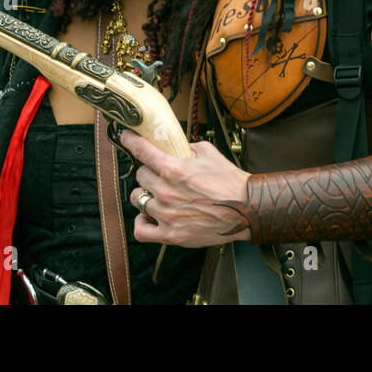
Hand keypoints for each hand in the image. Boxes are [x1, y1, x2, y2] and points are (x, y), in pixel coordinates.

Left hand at [122, 129, 252, 247]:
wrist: (246, 208)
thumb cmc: (229, 181)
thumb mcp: (208, 152)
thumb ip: (186, 148)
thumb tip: (174, 146)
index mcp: (174, 168)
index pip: (141, 151)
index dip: (130, 140)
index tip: (126, 137)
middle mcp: (166, 191)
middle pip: (140, 176)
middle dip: (149, 172)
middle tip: (161, 174)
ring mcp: (166, 214)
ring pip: (138, 199)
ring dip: (146, 195)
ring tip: (157, 195)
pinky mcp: (171, 234)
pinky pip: (141, 230)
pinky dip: (142, 222)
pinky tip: (150, 216)